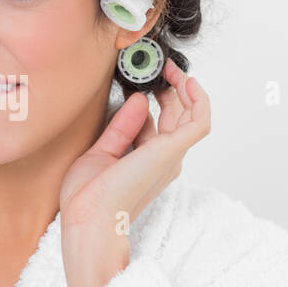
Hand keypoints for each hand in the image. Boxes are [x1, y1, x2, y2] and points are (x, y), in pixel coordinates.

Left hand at [59, 60, 210, 286]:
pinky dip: (198, 100)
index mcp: (150, 162)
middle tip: (161, 68)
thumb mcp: (101, 151)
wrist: (88, 218)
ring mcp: (171, 156)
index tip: (148, 80)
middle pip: (180, 115)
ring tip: (171, 69)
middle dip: (173, 88)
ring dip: (186, 89)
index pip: (164, 123)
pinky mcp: (171, 151)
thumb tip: (139, 100)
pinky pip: (199, 122)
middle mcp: (165, 159)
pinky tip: (186, 82)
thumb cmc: (89, 197)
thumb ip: (121, 127)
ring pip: (192, 115)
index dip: (160, 98)